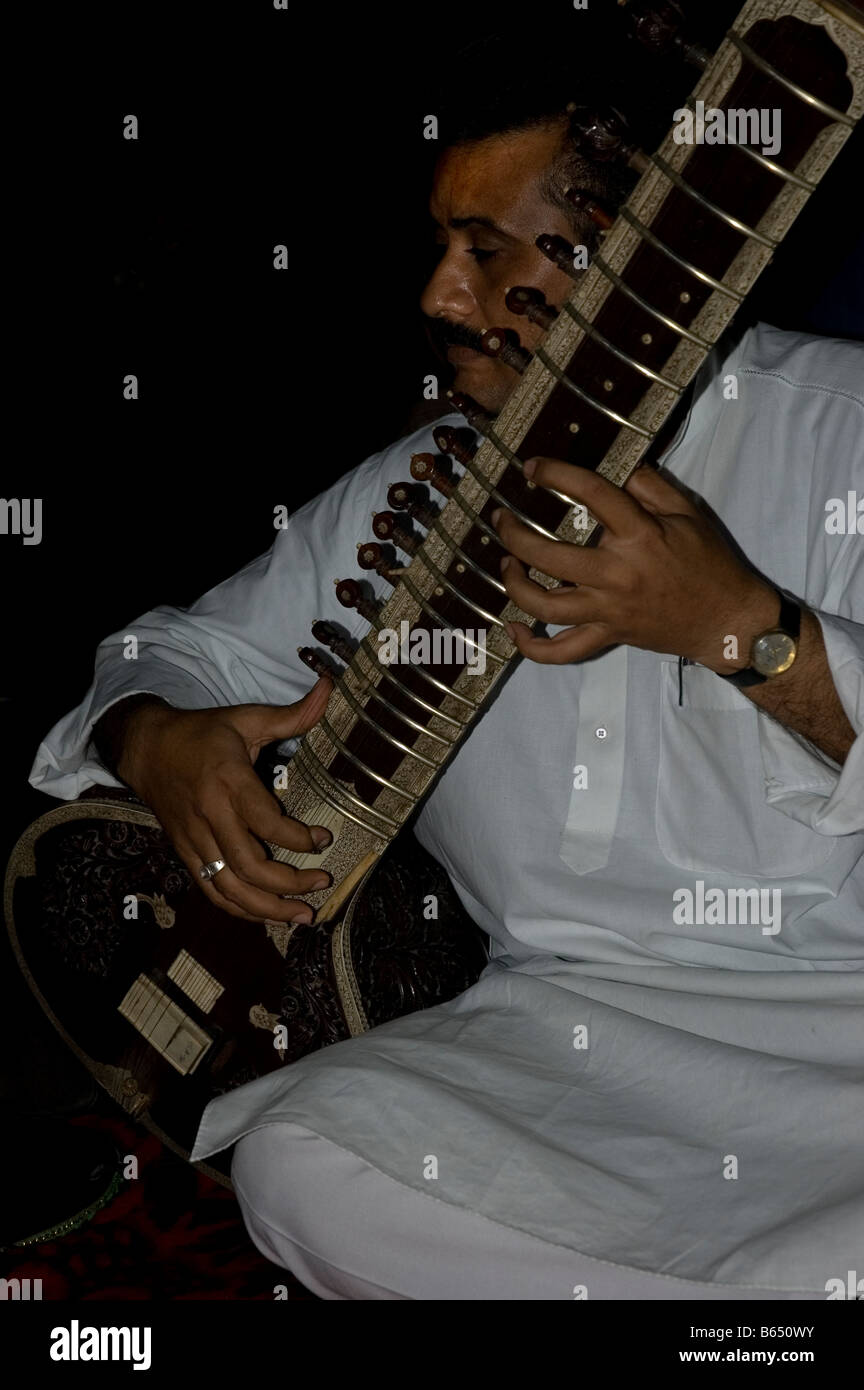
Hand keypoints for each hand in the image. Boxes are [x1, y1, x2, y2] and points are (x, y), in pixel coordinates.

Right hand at [117, 677, 334, 923]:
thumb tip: (329, 688)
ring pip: (230, 888)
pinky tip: (267, 915)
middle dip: (290, 883)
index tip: (323, 840)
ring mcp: (194, 840)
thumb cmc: (202, 734)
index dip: (298, 839)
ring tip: (303, 915)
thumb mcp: (246, 718)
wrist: (146, 749)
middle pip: (249, 866)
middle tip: (323, 883)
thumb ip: (292, 714)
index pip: (265, 823)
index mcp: (228, 781)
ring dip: (268, 908)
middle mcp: (210, 816)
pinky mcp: (186, 854)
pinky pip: (212, 891)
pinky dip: (240, 909)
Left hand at [493, 457, 776, 667]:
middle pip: (549, 555)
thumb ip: (652, 488)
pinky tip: (514, 629)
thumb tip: (619, 472)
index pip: (590, 495)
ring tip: (506, 565)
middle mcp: (617, 574)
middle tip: (501, 519)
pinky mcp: (608, 636)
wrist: (728, 621)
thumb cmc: (711, 564)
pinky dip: (534, 647)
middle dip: (515, 536)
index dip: (556, 475)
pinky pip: (563, 650)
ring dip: (516, 585)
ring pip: (545, 605)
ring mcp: (609, 610)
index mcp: (639, 536)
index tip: (533, 467)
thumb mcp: (689, 514)